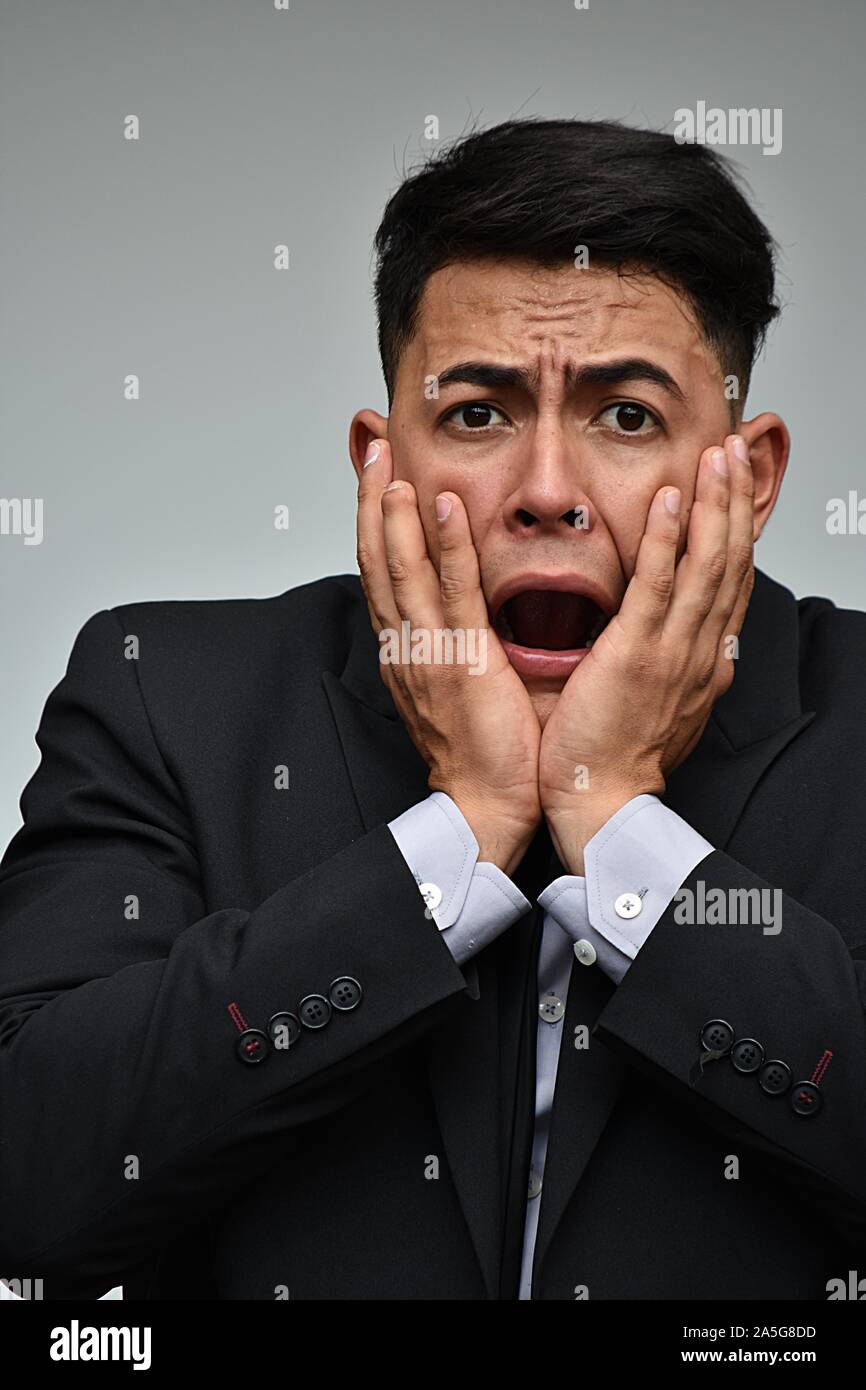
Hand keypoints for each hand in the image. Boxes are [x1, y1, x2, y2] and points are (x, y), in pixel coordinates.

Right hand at [357, 439, 541, 873]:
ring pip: (400, 568)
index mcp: (406, 650)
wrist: (486, 805)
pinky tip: (439, 505)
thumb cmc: (484, 751)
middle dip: (372, 499)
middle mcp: (406, 644)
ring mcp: (428, 651)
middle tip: (372, 445)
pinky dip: (441, 545)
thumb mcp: (456, 685)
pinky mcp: (461, 661)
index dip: (374, 521)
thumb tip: (461, 608)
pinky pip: (450, 592)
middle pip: (377, 559)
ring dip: (393, 509)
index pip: (381, 572)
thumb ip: (453, 641)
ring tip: (390, 460)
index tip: (376, 475)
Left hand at [539, 433, 755, 873]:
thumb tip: (672, 636)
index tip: (731, 486)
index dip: (734, 529)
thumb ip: (667, 660)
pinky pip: (659, 587)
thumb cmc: (614, 755)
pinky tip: (672, 500)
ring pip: (706, 565)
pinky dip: (670, 540)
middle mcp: (700, 651)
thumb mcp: (656, 700)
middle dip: (733, 501)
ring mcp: (673, 652)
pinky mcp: (638, 656)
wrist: (600, 803)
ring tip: (716, 456)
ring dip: (713, 505)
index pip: (728, 582)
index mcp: (704, 661)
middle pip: (729, 562)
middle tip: (734, 450)